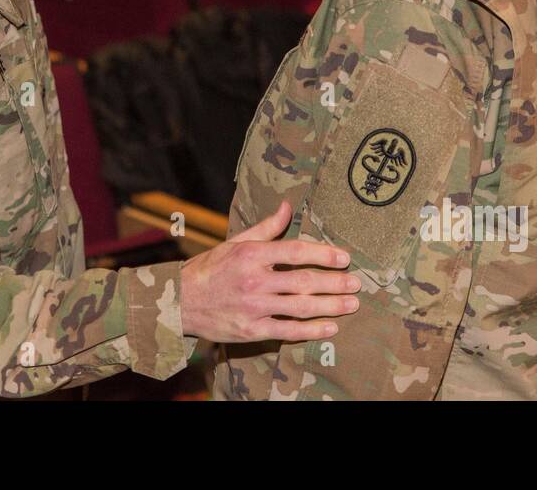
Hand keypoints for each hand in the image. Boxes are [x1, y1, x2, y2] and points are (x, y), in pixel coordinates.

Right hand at [180, 200, 358, 342]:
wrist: (180, 301)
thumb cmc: (211, 268)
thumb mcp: (235, 242)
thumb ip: (266, 228)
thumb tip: (288, 206)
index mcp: (251, 255)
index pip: (295, 252)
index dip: (323, 254)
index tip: (344, 258)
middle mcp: (254, 281)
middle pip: (303, 281)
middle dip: (334, 282)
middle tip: (356, 283)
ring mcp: (253, 307)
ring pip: (301, 307)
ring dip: (330, 306)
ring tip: (351, 304)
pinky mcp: (251, 330)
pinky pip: (288, 331)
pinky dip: (312, 330)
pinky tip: (330, 327)